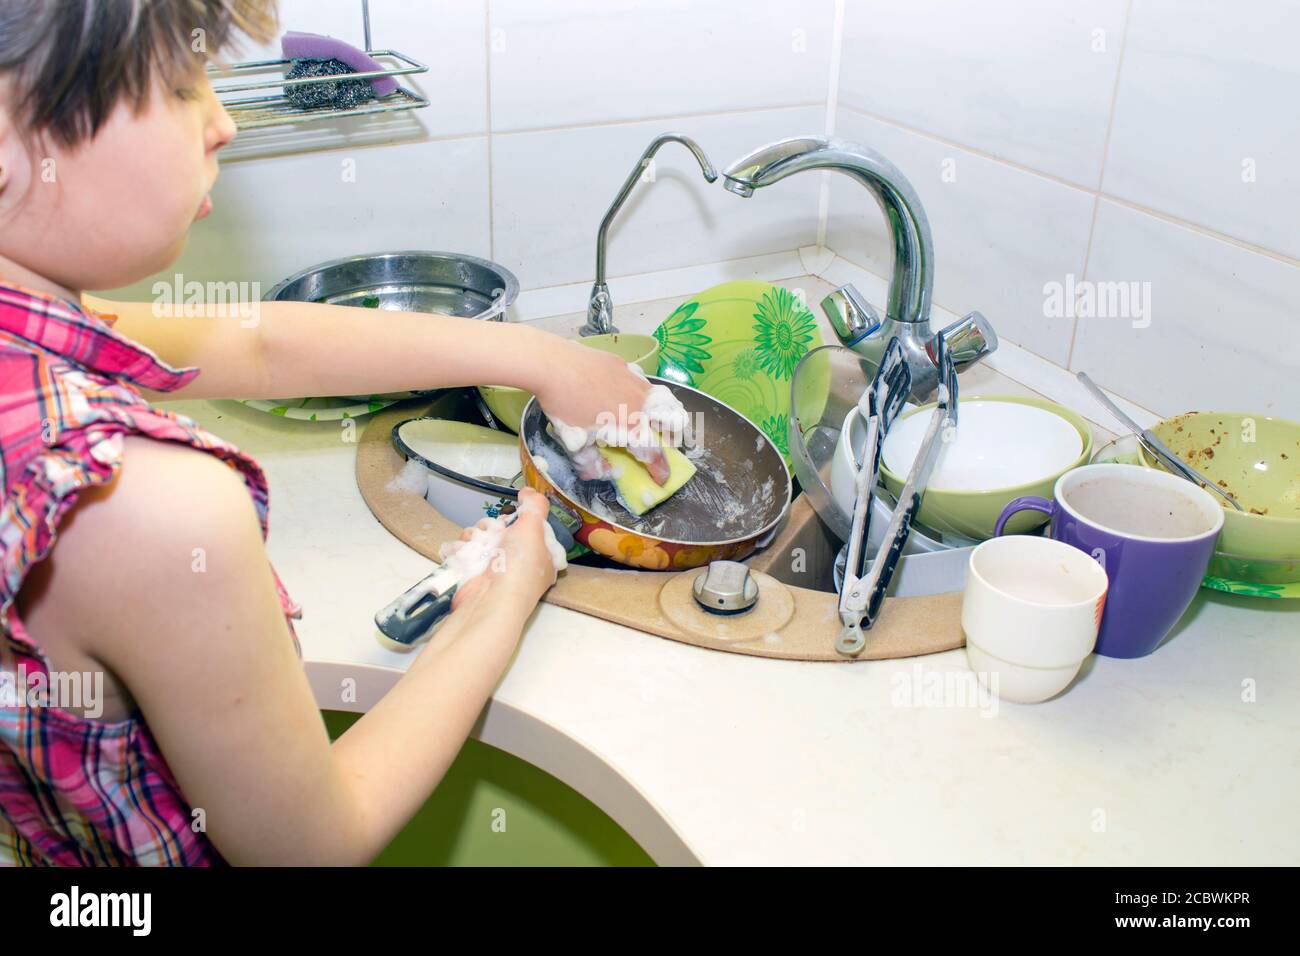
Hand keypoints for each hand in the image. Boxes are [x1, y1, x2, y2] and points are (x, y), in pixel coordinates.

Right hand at [449, 489, 558, 610]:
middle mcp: (518, 564)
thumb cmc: (518, 567)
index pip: (529, 528)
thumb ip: (535, 505)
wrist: (489, 600)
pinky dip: (460, 550)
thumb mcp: (534, 528)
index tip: (514, 520)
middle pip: (498, 528)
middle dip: (490, 526)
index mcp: (541, 557)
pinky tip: (464, 554)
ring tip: (476, 545)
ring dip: (473, 536)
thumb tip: (528, 491)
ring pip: (478, 536)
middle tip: (492, 533)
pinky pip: (462, 550)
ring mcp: (492, 569)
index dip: (519, 520)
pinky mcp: (471, 573)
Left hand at [533, 340, 673, 483]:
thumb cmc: (564, 407)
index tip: (660, 477)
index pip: (654, 453)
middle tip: (668, 440)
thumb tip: (603, 473)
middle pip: (675, 419)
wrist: (553, 365)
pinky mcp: (624, 365)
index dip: (660, 469)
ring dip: (664, 411)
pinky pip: (642, 381)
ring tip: (654, 416)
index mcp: (631, 428)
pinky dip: (642, 393)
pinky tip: (626, 392)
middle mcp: (641, 404)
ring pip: (663, 398)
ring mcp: (635, 381)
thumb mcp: (575, 445)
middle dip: (676, 434)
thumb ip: (591, 464)